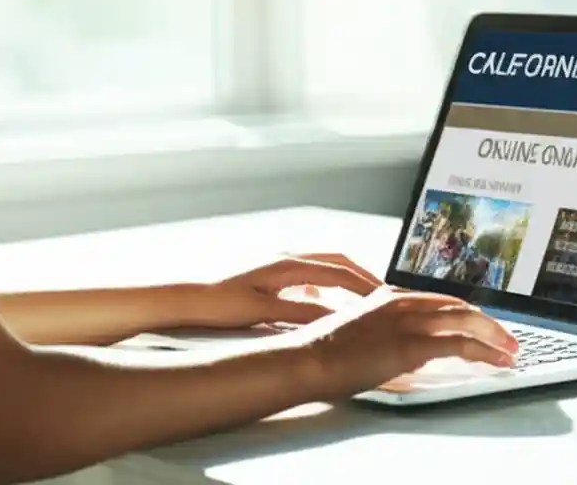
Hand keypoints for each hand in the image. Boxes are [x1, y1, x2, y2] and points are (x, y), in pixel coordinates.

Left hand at [195, 253, 383, 328]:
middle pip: (335, 261)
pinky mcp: (273, 275)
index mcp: (288, 265)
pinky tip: (324, 303)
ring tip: (362, 298)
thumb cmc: (222, 303)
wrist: (192, 298)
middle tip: (383, 293)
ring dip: (345, 279)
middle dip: (361, 276)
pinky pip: (309, 275)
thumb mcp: (264, 311)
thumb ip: (300, 314)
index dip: (363, 284)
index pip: (337, 271)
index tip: (384, 296)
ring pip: (323, 266)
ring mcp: (280, 265)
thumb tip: (335, 317)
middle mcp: (287, 259)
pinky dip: (326, 285)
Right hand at [294, 287, 518, 399]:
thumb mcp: (360, 331)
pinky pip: (459, 344)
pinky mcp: (411, 344)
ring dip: (494, 336)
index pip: (442, 301)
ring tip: (511, 351)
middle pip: (459, 306)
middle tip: (507, 338)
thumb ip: (386, 332)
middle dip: (489, 322)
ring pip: (467, 320)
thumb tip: (405, 349)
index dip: (467, 313)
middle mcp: (403, 302)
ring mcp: (408, 321)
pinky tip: (495, 361)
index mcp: (391, 296)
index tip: (483, 325)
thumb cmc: (325, 351)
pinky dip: (484, 352)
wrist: (308, 358)